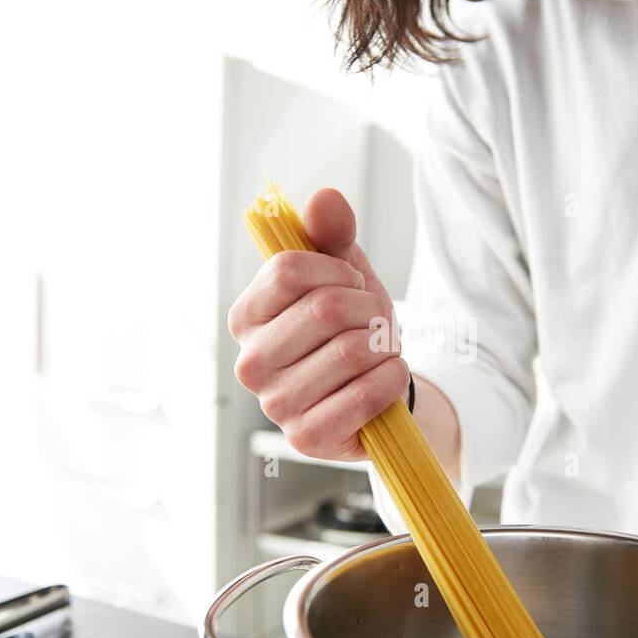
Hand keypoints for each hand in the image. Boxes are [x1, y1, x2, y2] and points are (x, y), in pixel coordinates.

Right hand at [227, 188, 409, 460]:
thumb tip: (324, 198)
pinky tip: (388, 377)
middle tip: (378, 322)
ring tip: (381, 352)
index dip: (337, 270)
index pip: (287, 270)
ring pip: (349, 350)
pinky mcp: (306, 439)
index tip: (352, 284)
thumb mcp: (346, 275)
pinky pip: (362, 395)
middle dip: (371, 309)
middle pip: (325, 309)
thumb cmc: (353, 329)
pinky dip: (390, 379)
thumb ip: (332, 235)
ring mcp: (274, 405)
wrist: (379, 391)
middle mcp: (250, 363)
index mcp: (248, 317)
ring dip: (385, 346)